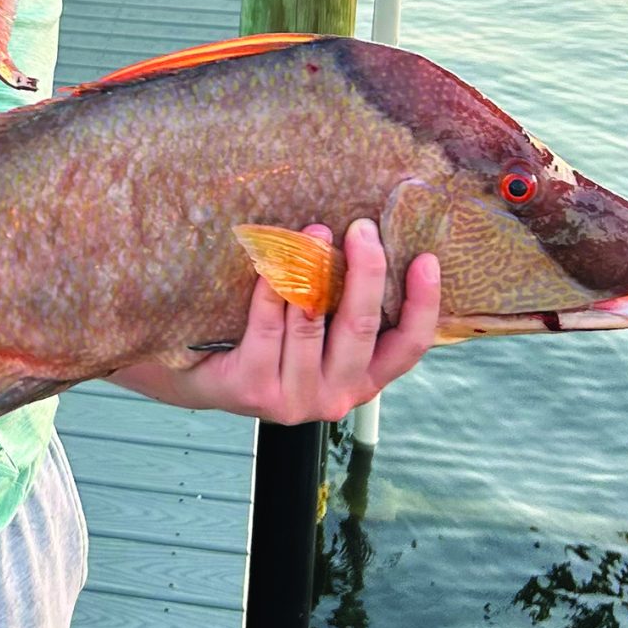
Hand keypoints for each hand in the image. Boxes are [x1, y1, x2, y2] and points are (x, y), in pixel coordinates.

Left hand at [112, 220, 440, 423]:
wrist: (200, 377)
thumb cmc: (266, 340)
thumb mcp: (317, 327)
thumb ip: (342, 302)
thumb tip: (365, 236)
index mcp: (362, 380)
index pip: (408, 348)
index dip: (424, 305)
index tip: (427, 259)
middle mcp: (336, 397)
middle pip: (362, 327)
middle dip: (367, 273)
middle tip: (363, 228)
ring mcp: (296, 399)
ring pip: (311, 323)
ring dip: (312, 272)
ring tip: (312, 231)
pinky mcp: (255, 390)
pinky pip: (267, 326)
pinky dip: (269, 290)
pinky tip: (268, 262)